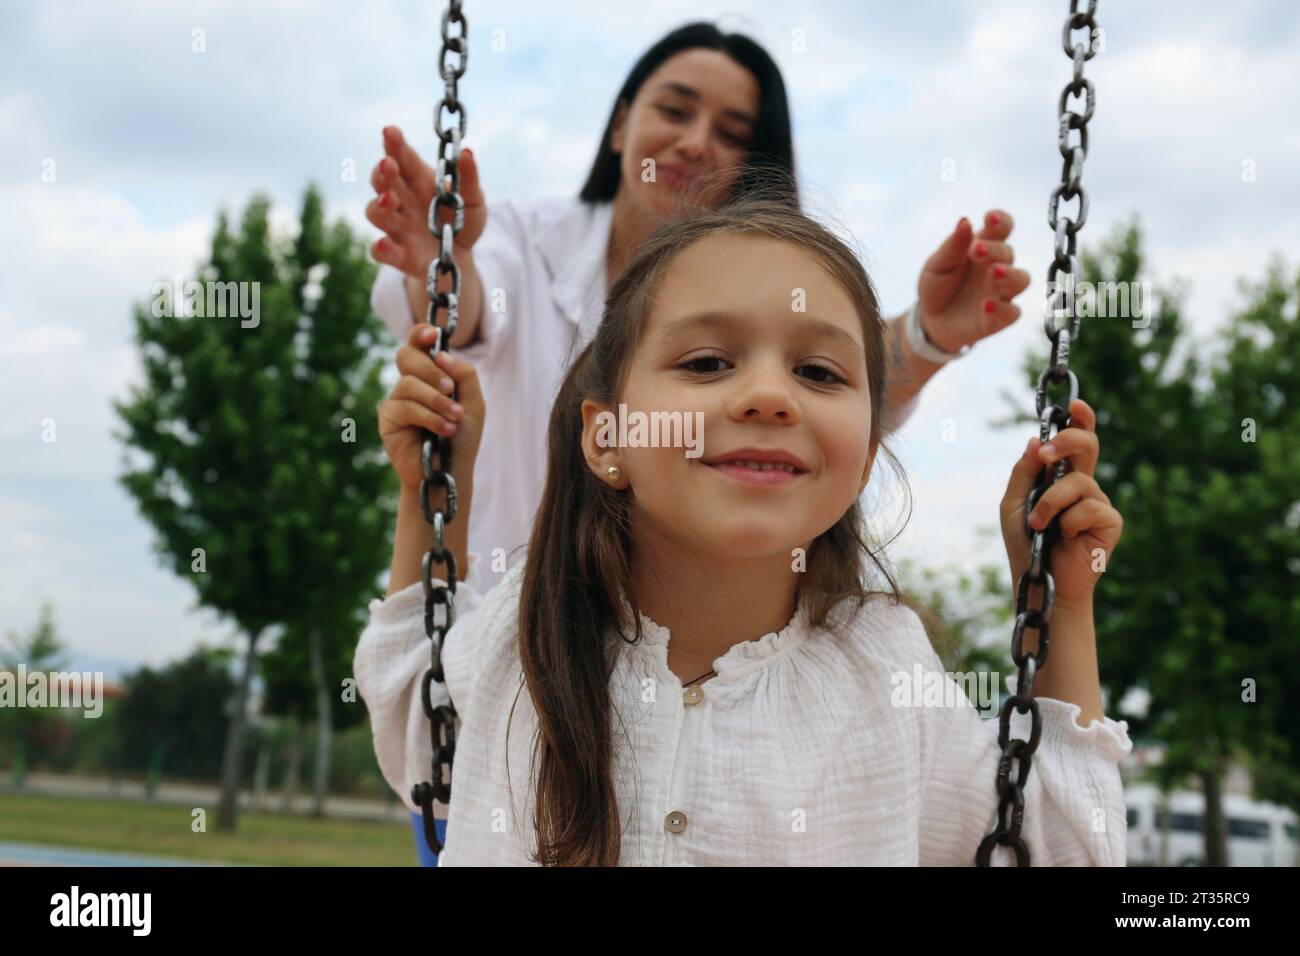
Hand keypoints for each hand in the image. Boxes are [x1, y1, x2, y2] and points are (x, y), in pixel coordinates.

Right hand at [365, 125, 486, 280]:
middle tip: (388, 164)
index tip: (390, 131)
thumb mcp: (474, 200)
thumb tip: (467, 153)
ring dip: (379, 205)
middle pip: (382, 181)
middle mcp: (401, 200)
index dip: (394, 144)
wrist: (461, 258)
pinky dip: (380, 248)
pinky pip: (382, 251)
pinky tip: (384, 244)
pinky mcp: (399, 255)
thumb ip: (469, 178)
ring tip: (390, 200)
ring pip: (375, 212)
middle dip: (382, 171)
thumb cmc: (462, 222)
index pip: (402, 157)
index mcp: (417, 179)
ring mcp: (397, 227)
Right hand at [379, 323, 485, 489]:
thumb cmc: (462, 437)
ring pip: (408, 383)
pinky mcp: (388, 420)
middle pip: (406, 356)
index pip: (418, 345)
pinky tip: (444, 430)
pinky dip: (429, 417)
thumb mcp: (473, 401)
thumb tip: (440, 354)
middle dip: (430, 369)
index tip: (432, 335)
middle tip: (450, 389)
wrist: (450, 470)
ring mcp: (396, 400)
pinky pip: (404, 407)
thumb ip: (464, 374)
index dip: (420, 334)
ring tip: (454, 418)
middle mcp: (410, 383)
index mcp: (429, 374)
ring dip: (437, 401)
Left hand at [915, 210, 1031, 353]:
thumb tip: (965, 221)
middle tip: (977, 251)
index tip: (990, 217)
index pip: (1001, 228)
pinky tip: (986, 306)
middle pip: (1008, 253)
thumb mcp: (936, 265)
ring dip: (1010, 275)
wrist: (929, 320)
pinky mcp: (997, 318)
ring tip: (994, 273)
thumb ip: (952, 245)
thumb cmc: (937, 286)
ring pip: (1020, 280)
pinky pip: (1011, 313)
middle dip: (996, 250)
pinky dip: (1002, 309)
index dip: (1001, 220)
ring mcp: (1000, 293)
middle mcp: (996, 267)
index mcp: (983, 247)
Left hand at [1000, 399, 1122, 607]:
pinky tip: (1066, 538)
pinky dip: (1069, 521)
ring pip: (1079, 481)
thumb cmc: (1026, 543)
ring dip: (1051, 502)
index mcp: (1061, 476)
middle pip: (1087, 445)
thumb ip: (1024, 472)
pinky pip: (1090, 507)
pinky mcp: (1111, 522)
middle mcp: (1084, 485)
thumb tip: (1036, 440)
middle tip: (1047, 454)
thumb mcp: (1014, 503)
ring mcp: (1099, 502)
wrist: (1039, 580)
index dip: (1081, 420)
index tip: (1075, 405)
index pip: (1076, 442)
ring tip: (1040, 525)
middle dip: (1068, 441)